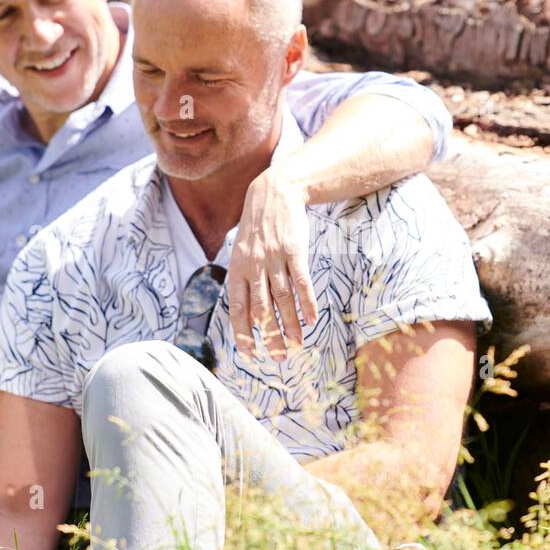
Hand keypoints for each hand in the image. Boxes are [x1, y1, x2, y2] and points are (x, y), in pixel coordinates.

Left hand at [228, 167, 317, 360]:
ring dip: (290, 324)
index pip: (238, 308)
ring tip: (297, 344)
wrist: (275, 192)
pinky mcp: (294, 251)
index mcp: (238, 269)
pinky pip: (301, 282)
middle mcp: (255, 266)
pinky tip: (312, 319)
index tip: (250, 354)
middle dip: (270, 336)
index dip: (243, 332)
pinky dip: (307, 302)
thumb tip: (248, 312)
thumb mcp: (242, 251)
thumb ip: (245, 279)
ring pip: (282, 299)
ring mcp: (275, 258)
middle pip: (262, 309)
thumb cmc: (258, 226)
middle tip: (279, 357)